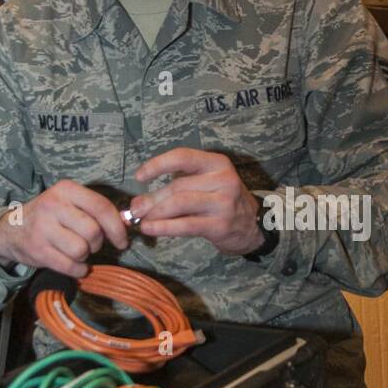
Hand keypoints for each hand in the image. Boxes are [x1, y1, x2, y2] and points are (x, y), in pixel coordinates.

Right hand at [0, 181, 128, 277]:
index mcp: (66, 190)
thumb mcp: (69, 203)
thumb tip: (127, 223)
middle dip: (97, 243)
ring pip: (81, 250)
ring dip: (84, 256)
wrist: (10, 229)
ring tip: (76, 251)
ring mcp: (42, 228)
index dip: (117, 227)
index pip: (101, 207)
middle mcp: (53, 205)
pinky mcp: (37, 249)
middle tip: (90, 244)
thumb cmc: (49, 216)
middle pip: (93, 231)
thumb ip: (95, 210)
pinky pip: (69, 266)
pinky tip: (74, 265)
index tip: (122, 240)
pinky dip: (77, 269)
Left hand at [130, 148, 262, 254]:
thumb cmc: (221, 201)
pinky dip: (164, 227)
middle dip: (151, 198)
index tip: (139, 176)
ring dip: (155, 213)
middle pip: (177, 186)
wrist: (252, 225)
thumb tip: (139, 201)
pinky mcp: (220, 225)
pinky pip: (186, 225)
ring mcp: (223, 203)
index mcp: (217, 163)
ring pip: (180, 204)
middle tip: (135, 209)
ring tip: (141, 220)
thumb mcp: (206, 183)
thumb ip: (176, 187)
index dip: (157, 165)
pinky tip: (151, 229)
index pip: (182, 157)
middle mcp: (223, 180)